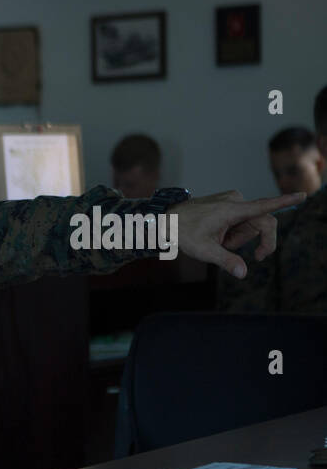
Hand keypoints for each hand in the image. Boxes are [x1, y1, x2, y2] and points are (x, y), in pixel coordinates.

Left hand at [174, 190, 304, 277]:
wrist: (166, 219)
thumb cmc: (183, 233)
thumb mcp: (204, 251)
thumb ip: (226, 261)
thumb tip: (243, 273)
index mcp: (232, 210)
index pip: (264, 207)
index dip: (285, 202)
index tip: (302, 195)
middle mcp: (236, 201)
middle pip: (262, 223)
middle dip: (254, 241)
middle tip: (255, 258)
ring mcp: (232, 199)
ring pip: (250, 224)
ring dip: (240, 237)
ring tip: (219, 240)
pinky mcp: (229, 201)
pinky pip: (241, 219)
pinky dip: (234, 231)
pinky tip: (218, 233)